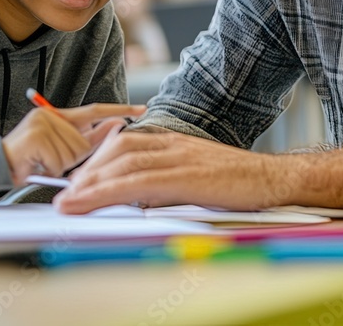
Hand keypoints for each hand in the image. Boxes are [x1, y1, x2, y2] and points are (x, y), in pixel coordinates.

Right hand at [1, 103, 144, 184]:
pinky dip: (48, 169)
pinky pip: (58, 161)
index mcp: (59, 115)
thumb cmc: (30, 160)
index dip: (119, 109)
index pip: (95, 110)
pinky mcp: (36, 137)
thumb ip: (86, 139)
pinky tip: (34, 165)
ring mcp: (43, 124)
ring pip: (72, 153)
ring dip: (59, 165)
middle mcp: (51, 115)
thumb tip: (115, 128)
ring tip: (41, 162)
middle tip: (50, 159)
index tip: (142, 109)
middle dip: (73, 158)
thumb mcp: (61, 148)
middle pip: (84, 142)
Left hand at [53, 130, 294, 213]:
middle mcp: (172, 143)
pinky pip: (136, 182)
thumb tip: (139, 197)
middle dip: (88, 170)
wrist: (273, 179)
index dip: (97, 158)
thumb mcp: (197, 175)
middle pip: (117, 148)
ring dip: (90, 182)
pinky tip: (88, 202)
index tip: (79, 178)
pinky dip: (106, 191)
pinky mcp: (185, 176)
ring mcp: (178, 157)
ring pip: (122, 163)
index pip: (125, 141)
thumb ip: (168, 181)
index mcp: (174, 142)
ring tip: (69, 201)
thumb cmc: (239, 182)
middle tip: (69, 194)